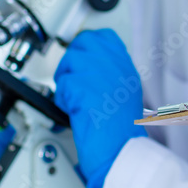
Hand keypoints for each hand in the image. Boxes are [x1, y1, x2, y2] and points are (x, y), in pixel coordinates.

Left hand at [54, 29, 146, 187]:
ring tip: (78, 103)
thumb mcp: (125, 94)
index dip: (87, 47)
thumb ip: (109, 76)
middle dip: (72, 63)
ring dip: (66, 84)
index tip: (82, 62)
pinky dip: (64, 100)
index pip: (103, 37)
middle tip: (74, 84)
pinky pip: (62, 85)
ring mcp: (100, 73)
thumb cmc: (121, 133)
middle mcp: (114, 65)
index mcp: (125, 67)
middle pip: (82, 43)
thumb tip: (88, 70)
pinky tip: (77, 112)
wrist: (120, 151)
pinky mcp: (83, 85)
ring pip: (69, 62)